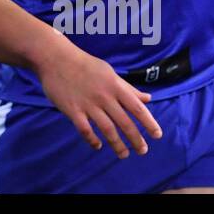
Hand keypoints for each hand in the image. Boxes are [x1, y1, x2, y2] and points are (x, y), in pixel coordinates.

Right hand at [38, 34, 162, 157]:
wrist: (55, 58)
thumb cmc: (84, 64)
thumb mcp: (109, 72)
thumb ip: (128, 88)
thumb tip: (148, 98)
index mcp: (115, 86)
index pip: (137, 108)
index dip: (149, 123)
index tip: (157, 136)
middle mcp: (104, 97)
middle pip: (124, 122)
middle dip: (135, 139)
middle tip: (143, 151)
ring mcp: (88, 104)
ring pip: (107, 129)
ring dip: (117, 144)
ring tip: (124, 154)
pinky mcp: (73, 110)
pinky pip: (85, 130)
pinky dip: (92, 140)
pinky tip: (98, 146)